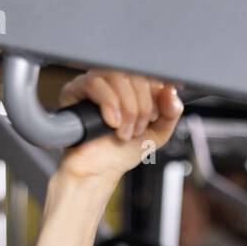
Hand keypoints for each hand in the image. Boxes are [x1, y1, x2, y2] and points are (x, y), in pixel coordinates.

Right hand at [55, 70, 183, 181]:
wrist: (99, 171)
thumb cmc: (121, 152)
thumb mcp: (157, 134)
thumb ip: (171, 113)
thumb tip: (171, 91)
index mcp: (133, 88)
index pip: (149, 74)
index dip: (154, 96)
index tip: (154, 118)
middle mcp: (113, 82)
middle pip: (134, 75)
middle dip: (141, 107)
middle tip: (136, 130)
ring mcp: (94, 84)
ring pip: (117, 77)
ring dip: (127, 109)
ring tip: (123, 132)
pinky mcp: (75, 91)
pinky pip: (95, 84)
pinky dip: (109, 104)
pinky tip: (111, 123)